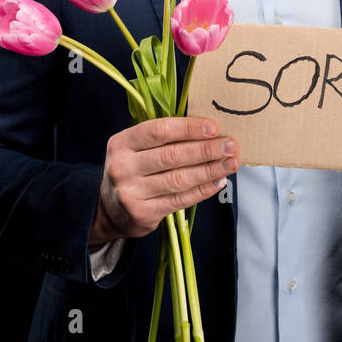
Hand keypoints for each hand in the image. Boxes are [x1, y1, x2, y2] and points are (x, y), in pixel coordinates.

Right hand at [91, 116, 237, 244]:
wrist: (110, 210)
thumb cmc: (133, 171)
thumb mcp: (135, 149)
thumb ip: (163, 138)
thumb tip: (208, 130)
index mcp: (121, 143)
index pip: (158, 131)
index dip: (188, 128)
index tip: (213, 128)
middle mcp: (122, 167)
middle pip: (171, 155)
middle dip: (206, 150)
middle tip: (231, 146)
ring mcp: (131, 192)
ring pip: (178, 179)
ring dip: (209, 170)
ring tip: (230, 163)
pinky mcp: (142, 213)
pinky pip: (179, 199)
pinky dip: (202, 190)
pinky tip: (218, 181)